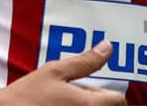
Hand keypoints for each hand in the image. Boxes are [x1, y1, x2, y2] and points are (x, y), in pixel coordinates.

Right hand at [0, 40, 125, 105]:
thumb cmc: (29, 93)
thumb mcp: (55, 70)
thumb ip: (85, 61)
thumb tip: (107, 47)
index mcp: (88, 104)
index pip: (118, 99)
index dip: (105, 90)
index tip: (86, 87)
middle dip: (95, 100)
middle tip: (71, 94)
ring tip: (62, 102)